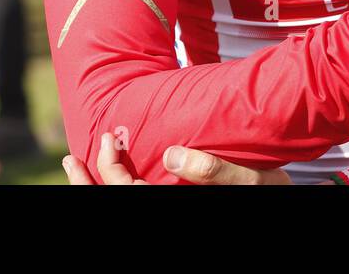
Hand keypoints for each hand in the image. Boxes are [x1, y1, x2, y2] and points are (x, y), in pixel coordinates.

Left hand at [64, 132, 291, 184]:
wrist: (277, 196)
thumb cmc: (268, 189)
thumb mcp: (249, 179)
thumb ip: (213, 169)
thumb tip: (172, 155)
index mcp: (181, 204)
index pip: (128, 193)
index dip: (110, 169)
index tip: (107, 139)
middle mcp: (170, 208)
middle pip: (116, 202)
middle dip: (87, 184)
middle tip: (71, 160)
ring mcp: (173, 205)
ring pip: (123, 204)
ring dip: (96, 189)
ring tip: (77, 170)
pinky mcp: (179, 201)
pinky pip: (139, 198)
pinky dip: (118, 190)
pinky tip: (113, 177)